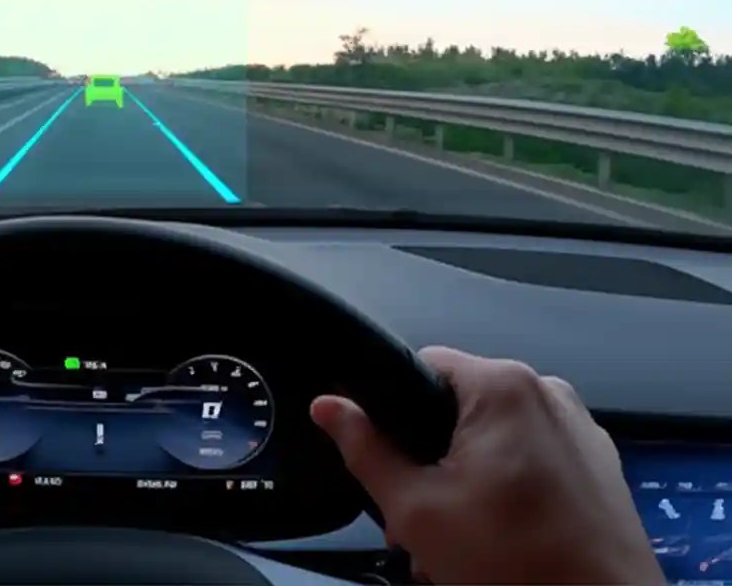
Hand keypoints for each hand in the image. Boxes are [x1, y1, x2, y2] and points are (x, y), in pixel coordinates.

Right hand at [311, 346, 662, 584]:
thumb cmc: (512, 561)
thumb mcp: (415, 507)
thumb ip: (366, 449)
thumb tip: (328, 405)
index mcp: (504, 385)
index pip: (425, 364)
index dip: (394, 407)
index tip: (386, 454)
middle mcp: (549, 391)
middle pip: (461, 406)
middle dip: (430, 457)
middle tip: (416, 514)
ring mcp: (580, 428)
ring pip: (496, 437)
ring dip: (466, 478)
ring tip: (455, 536)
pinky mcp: (598, 463)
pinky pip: (533, 457)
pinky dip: (507, 487)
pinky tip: (496, 534)